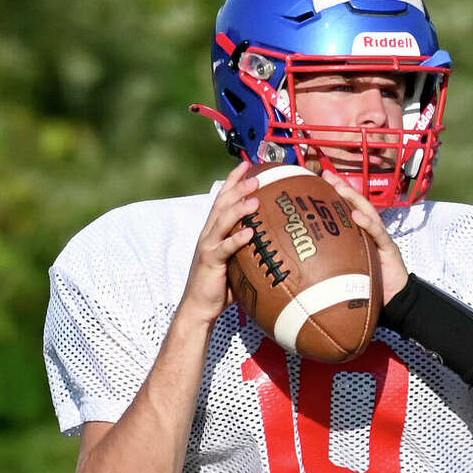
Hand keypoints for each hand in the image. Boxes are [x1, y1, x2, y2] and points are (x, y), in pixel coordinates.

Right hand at [179, 159, 258, 325]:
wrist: (198, 306)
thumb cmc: (219, 287)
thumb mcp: (235, 263)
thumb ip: (248, 250)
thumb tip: (274, 244)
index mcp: (213, 231)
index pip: (222, 199)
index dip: (233, 180)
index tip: (246, 165)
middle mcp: (209, 234)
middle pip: (223, 203)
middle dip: (238, 187)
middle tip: (256, 175)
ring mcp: (208, 246)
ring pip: (223, 220)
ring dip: (239, 207)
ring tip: (254, 198)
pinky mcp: (210, 261)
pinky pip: (225, 248)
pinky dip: (237, 238)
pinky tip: (250, 232)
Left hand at [322, 169, 408, 302]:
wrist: (395, 299)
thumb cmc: (370, 285)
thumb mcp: (346, 270)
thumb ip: (332, 261)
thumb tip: (305, 259)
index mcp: (360, 234)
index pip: (348, 209)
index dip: (336, 194)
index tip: (319, 180)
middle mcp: (371, 232)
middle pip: (358, 204)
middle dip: (343, 188)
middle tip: (328, 176)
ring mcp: (380, 238)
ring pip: (368, 212)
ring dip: (354, 199)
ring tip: (340, 189)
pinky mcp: (389, 248)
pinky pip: (378, 234)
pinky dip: (368, 223)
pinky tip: (357, 215)